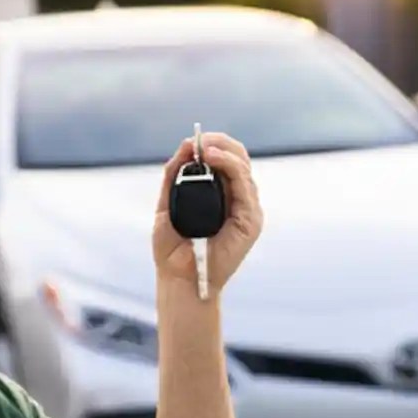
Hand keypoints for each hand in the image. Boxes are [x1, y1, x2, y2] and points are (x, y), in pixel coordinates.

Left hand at [152, 132, 262, 296]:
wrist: (179, 279)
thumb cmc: (173, 248)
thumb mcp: (167, 203)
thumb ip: (175, 175)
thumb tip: (186, 145)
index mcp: (220, 195)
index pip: (224, 159)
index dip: (212, 144)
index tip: (193, 140)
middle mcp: (237, 199)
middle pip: (238, 157)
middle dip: (219, 142)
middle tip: (200, 139)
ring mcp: (247, 209)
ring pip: (243, 166)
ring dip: (223, 150)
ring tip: (203, 147)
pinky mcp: (251, 220)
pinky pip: (244, 183)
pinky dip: (229, 165)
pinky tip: (212, 158)